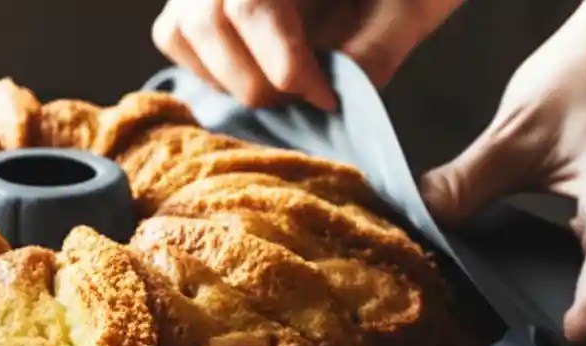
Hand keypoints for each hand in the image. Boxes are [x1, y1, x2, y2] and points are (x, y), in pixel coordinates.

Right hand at [151, 0, 465, 109]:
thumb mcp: (410, 5)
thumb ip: (377, 45)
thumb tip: (339, 97)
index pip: (253, 3)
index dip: (284, 62)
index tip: (323, 96)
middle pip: (207, 19)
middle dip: (257, 78)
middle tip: (304, 96)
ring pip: (182, 28)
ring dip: (230, 76)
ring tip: (281, 86)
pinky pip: (175, 33)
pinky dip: (207, 66)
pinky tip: (254, 72)